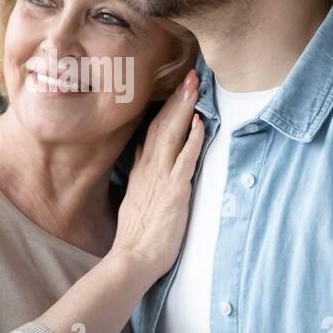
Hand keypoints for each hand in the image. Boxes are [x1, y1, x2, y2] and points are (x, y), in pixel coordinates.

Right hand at [111, 69, 204, 281]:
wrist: (132, 258)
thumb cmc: (136, 237)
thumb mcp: (133, 200)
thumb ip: (139, 177)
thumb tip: (141, 154)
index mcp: (141, 171)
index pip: (152, 131)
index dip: (165, 109)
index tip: (175, 90)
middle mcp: (149, 169)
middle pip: (162, 124)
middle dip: (176, 98)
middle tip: (189, 75)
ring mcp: (161, 177)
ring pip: (172, 134)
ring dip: (184, 108)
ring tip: (194, 85)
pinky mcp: (174, 190)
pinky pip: (185, 158)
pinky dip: (193, 138)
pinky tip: (200, 121)